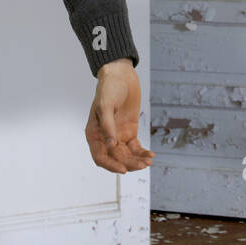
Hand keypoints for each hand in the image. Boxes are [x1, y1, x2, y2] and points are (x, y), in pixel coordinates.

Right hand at [85, 58, 153, 173]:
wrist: (121, 75)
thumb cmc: (109, 87)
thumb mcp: (106, 105)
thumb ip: (108, 126)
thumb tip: (111, 145)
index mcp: (94, 133)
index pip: (100, 156)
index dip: (111, 165)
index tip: (124, 169)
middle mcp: (105, 137)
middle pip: (116, 158)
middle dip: (129, 163)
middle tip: (143, 165)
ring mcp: (118, 135)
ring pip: (127, 155)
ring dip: (137, 160)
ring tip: (149, 161)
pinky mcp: (129, 131)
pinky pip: (135, 147)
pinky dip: (142, 152)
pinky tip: (151, 155)